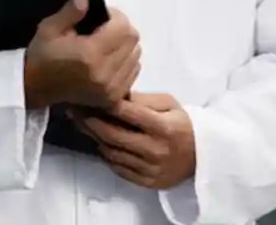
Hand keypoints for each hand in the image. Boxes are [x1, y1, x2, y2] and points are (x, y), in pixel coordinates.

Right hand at [23, 0, 141, 109]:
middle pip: (133, 41)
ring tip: (106, 45)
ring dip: (125, 46)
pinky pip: (132, 72)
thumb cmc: (42, 55)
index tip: (103, 16)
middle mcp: (104, 73)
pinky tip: (109, 60)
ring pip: (136, 56)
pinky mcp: (112, 98)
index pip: (123, 28)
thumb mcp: (49, 28)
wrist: (36, 88)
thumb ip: (70, 12)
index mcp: (89, 54)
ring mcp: (110, 88)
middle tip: (104, 29)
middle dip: (122, 29)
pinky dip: (126, 62)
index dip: (116, 16)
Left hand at [75, 92, 195, 189]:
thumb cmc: (182, 124)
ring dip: (94, 137)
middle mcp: (155, 149)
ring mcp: (150, 169)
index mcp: (162, 127)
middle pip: (112, 134)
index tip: (87, 94)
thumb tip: (115, 93)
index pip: (126, 113)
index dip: (104, 102)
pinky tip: (100, 142)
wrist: (202, 157)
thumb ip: (143, 98)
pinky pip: (118, 168)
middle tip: (74, 110)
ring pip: (111, 152)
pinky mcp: (146, 182)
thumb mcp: (169, 104)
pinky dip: (106, 154)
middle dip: (89, 121)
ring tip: (81, 124)